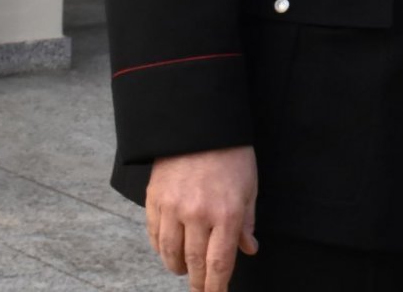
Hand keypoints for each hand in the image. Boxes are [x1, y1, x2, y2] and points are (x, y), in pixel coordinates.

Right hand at [145, 146, 258, 291]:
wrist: (201, 126)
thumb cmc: (232, 156)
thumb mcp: (249, 188)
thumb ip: (247, 222)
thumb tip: (249, 250)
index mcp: (226, 213)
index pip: (219, 263)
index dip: (217, 285)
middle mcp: (197, 215)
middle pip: (194, 262)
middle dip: (198, 281)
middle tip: (201, 290)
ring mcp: (172, 208)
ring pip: (170, 252)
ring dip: (178, 266)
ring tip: (184, 271)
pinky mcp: (154, 200)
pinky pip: (154, 235)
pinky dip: (161, 249)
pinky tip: (169, 252)